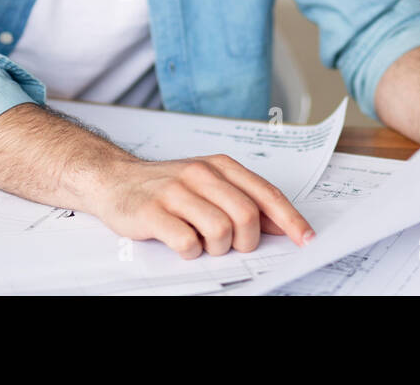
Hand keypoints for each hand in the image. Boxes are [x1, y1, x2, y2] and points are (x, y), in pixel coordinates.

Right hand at [92, 153, 315, 258]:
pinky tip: (182, 244)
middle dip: (246, 241)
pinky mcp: (153, 212)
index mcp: (220, 166)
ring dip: (216, 248)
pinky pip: (187, 243)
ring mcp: (176, 192)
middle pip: (246, 215)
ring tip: (202, 242)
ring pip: (220, 231)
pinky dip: (190, 252)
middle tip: (233, 245)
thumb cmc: (166, 186)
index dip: (289, 219)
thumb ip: (243, 200)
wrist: (114, 179)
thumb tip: (281, 225)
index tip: (305, 239)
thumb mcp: (208, 184)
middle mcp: (200, 174)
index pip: (265, 194)